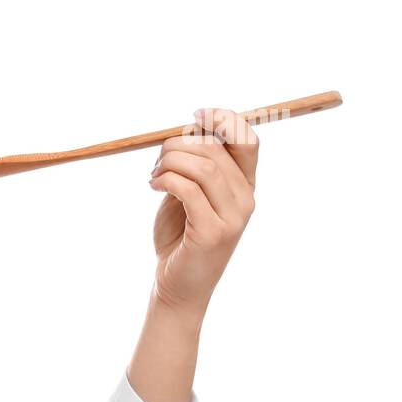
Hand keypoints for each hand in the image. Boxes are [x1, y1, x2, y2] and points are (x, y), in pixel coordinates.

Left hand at [147, 106, 257, 316]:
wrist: (177, 285)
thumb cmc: (180, 237)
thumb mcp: (187, 194)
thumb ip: (193, 167)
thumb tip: (186, 130)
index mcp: (244, 186)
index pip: (248, 140)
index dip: (224, 120)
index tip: (195, 115)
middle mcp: (246, 199)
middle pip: (216, 149)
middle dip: (178, 144)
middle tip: (156, 160)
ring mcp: (233, 217)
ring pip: (203, 167)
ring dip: (169, 162)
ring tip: (153, 175)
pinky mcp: (213, 233)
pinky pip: (188, 190)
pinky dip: (166, 180)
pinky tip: (154, 186)